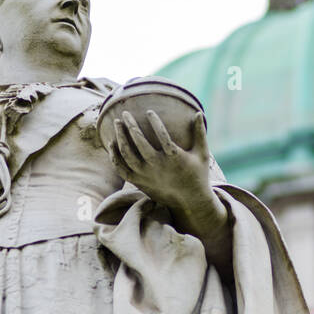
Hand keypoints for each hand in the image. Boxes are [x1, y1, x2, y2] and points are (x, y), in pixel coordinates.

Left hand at [110, 110, 227, 238]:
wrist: (190, 201)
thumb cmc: (197, 174)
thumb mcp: (202, 153)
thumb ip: (200, 133)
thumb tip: (198, 112)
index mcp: (174, 157)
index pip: (163, 136)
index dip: (155, 122)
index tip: (149, 112)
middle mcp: (158, 166)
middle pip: (139, 143)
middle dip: (130, 125)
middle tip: (125, 113)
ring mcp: (146, 175)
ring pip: (127, 155)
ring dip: (120, 137)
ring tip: (117, 124)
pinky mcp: (139, 182)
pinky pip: (122, 169)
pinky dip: (114, 156)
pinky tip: (112, 143)